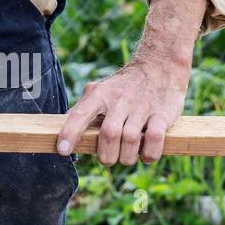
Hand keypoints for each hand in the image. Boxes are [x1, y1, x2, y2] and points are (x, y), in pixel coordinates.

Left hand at [56, 57, 189, 165]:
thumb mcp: (100, 90)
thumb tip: (63, 127)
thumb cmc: (123, 85)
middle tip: (107, 158)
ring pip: (130, 139)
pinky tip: (145, 156)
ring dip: (126, 157)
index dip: (70, 133)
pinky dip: (149, 153)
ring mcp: (142, 107)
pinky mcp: (162, 114)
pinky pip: (154, 138)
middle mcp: (119, 100)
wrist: (159, 66)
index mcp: (100, 95)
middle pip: (108, 134)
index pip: (80, 114)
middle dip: (106, 155)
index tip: (62, 150)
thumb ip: (83, 108)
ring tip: (125, 158)